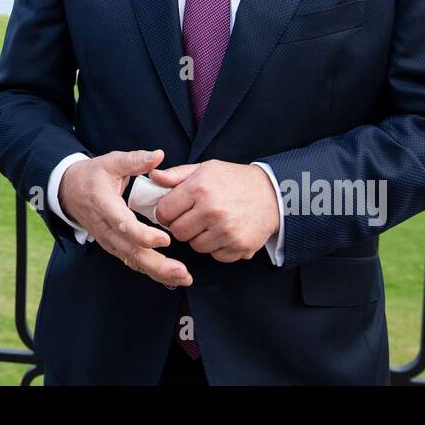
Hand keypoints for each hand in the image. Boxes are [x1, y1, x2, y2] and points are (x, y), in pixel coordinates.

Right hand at [60, 149, 191, 287]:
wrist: (69, 192)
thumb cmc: (92, 176)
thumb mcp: (111, 162)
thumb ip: (135, 160)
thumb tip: (158, 155)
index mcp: (104, 205)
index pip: (123, 225)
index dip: (143, 235)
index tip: (165, 240)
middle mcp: (105, 228)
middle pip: (130, 251)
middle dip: (157, 264)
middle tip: (182, 272)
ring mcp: (108, 240)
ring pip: (132, 261)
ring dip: (158, 272)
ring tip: (183, 278)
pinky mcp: (113, 246)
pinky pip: (132, 261)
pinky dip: (152, 271)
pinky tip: (172, 277)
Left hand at [150, 160, 279, 261]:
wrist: (273, 194)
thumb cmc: (234, 180)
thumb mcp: (204, 169)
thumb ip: (175, 175)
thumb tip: (151, 177)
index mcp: (200, 188)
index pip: (164, 212)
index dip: (165, 212)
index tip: (173, 211)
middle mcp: (212, 210)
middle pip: (177, 232)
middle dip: (181, 226)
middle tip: (193, 217)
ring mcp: (226, 231)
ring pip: (195, 246)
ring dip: (199, 237)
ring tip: (211, 223)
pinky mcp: (239, 246)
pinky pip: (215, 255)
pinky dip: (217, 247)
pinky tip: (225, 232)